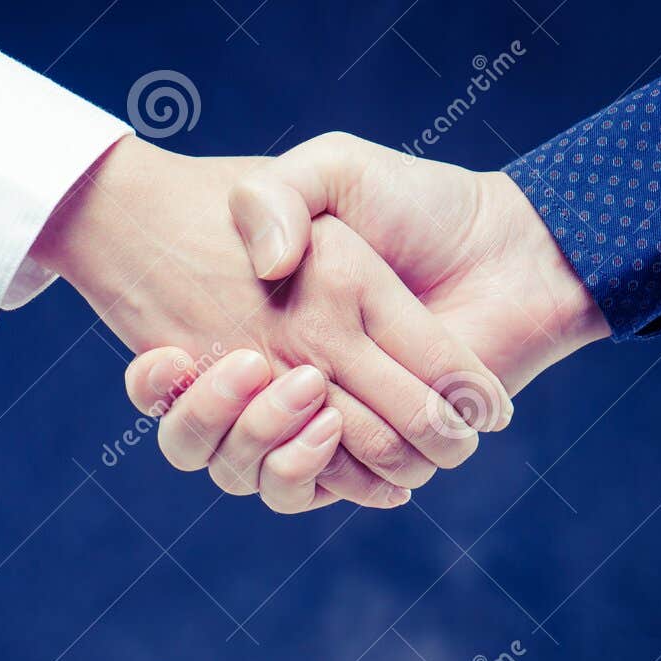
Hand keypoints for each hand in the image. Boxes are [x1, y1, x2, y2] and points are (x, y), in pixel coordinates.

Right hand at [121, 133, 610, 511]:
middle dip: (222, 411)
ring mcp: (320, 419)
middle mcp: (277, 377)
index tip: (165, 358)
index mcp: (258, 319)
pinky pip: (313, 490)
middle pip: (212, 438)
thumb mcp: (332, 170)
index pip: (174, 377)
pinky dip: (313, 470)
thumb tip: (268, 265)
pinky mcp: (366, 454)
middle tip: (256, 362)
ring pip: (256, 472)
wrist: (502, 246)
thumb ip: (275, 195)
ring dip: (266, 441)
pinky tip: (327, 423)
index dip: (158, 384)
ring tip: (306, 385)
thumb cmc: (415, 202)